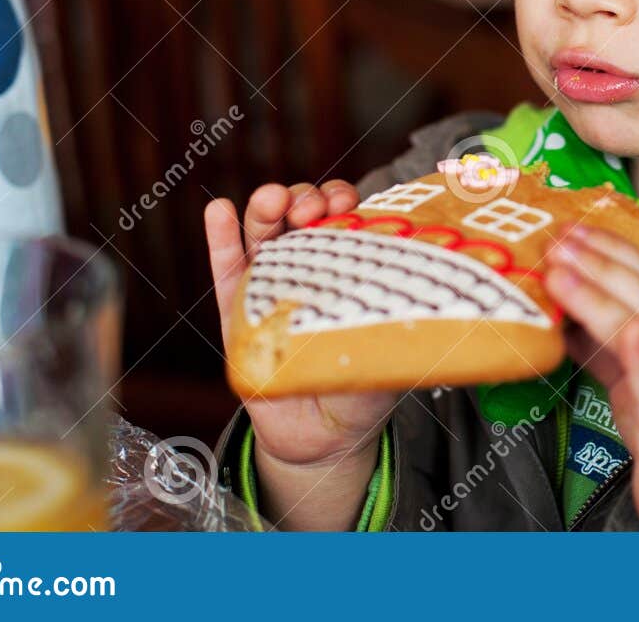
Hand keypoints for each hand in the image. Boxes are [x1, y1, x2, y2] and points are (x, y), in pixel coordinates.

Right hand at [204, 181, 400, 468]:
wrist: (321, 438)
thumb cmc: (362, 387)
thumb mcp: (387, 354)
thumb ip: (396, 330)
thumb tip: (418, 307)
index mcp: (348, 268)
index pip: (344, 219)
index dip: (343, 202)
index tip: (345, 203)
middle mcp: (310, 267)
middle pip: (302, 216)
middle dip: (306, 200)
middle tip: (311, 208)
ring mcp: (270, 285)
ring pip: (264, 234)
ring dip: (265, 209)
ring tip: (271, 199)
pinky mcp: (237, 313)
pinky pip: (226, 270)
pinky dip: (221, 237)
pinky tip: (219, 210)